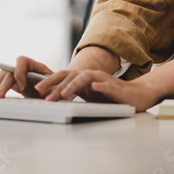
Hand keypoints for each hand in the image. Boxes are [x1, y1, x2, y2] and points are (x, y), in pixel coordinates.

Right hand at [0, 56, 53, 98]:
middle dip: (3, 83)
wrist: (57, 89)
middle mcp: (23, 67)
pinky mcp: (12, 81)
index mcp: (34, 65)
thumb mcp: (56, 87)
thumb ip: (50, 88)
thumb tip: (43, 91)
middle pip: (9, 70)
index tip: (21, 86)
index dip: (19, 72)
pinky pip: (0, 77)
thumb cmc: (57, 88)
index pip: (22, 61)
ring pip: (2, 75)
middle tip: (0, 96)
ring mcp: (16, 74)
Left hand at [35, 69, 161, 111]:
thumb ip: (76, 93)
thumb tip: (55, 98)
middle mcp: (90, 76)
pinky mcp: (114, 86)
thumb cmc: (112, 97)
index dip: (49, 83)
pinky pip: (105, 84)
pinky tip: (93, 88)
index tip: (36, 91)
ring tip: (62, 94)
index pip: (63, 77)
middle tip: (42, 92)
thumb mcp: (89, 96)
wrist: (136, 95)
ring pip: (84, 78)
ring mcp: (102, 79)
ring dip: (72, 85)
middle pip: (69, 75)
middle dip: (54, 83)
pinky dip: (98, 85)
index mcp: (83, 78)